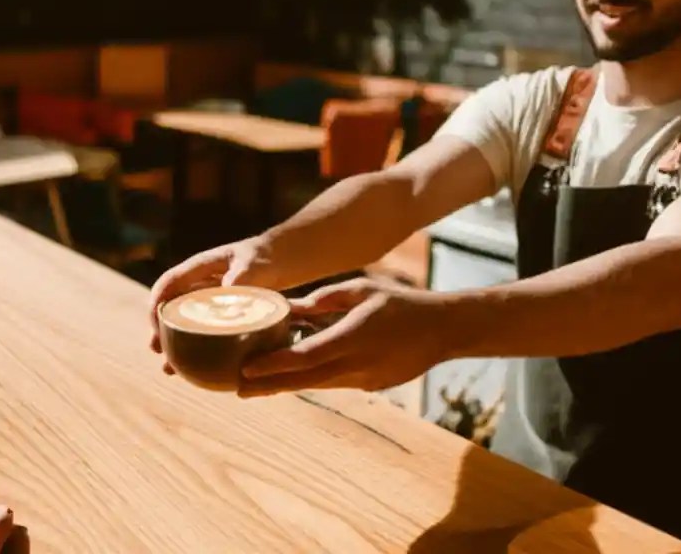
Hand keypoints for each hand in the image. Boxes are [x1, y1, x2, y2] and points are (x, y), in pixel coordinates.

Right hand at [148, 236, 286, 362]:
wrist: (280, 259)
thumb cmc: (265, 258)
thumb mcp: (254, 265)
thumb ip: (241, 277)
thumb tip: (226, 297)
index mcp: (199, 267)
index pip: (169, 283)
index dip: (157, 303)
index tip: (156, 325)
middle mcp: (198, 283)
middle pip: (170, 306)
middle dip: (159, 329)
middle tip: (156, 350)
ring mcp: (207, 299)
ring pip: (183, 322)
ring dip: (173, 343)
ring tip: (169, 368)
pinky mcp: (219, 313)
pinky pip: (201, 330)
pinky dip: (196, 347)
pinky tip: (195, 369)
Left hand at [238, 278, 453, 397]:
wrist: (442, 330)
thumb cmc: (401, 303)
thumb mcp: (362, 290)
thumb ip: (325, 300)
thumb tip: (291, 307)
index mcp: (352, 337)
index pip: (305, 357)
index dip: (274, 366)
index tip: (247, 370)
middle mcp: (356, 365)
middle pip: (305, 380)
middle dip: (270, 385)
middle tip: (238, 390)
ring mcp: (364, 380)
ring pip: (317, 385)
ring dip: (287, 386)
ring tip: (256, 388)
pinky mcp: (371, 386)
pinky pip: (334, 384)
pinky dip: (311, 381)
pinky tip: (291, 379)